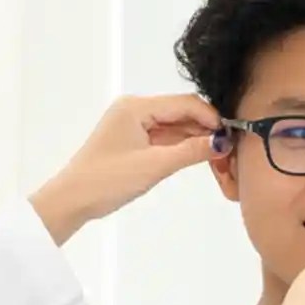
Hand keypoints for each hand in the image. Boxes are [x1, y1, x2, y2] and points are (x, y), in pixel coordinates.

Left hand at [30, 94, 224, 244]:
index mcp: (135, 106)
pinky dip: (181, 146)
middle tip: (232, 147)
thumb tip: (223, 142)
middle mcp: (134, 109)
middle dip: (206, 128)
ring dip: (195, 138)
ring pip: (174, 126)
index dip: (211, 117)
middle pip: (180, 112)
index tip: (233, 134)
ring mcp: (132, 125)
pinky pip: (163, 137)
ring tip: (221, 154)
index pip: (184, 103)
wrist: (71, 201)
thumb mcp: (154, 166)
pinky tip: (200, 155)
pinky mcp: (131, 141)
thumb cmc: (107, 180)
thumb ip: (191, 151)